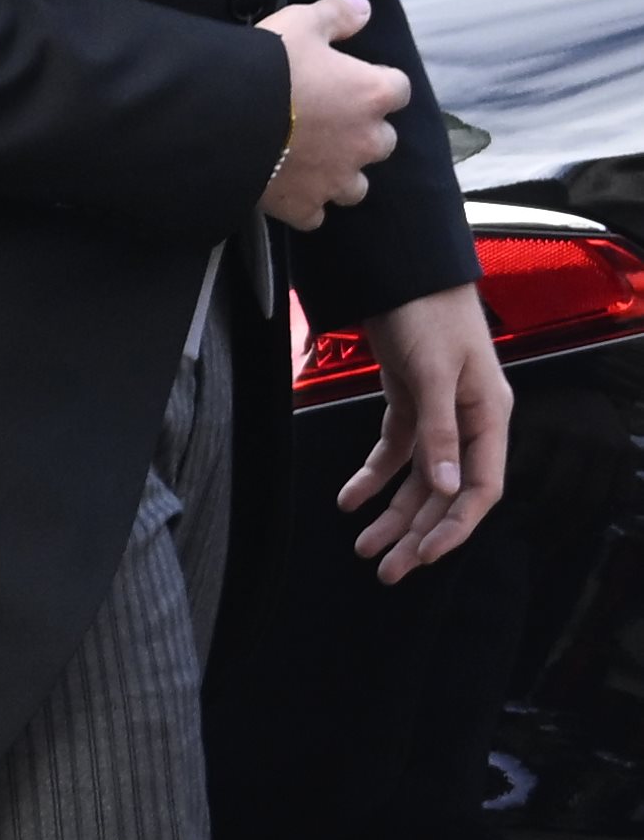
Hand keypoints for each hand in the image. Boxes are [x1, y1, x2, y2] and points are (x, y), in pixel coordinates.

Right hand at [256, 0, 409, 229]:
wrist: (226, 117)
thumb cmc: (269, 65)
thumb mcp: (301, 23)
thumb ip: (337, 15)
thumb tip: (364, 9)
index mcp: (371, 94)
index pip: (398, 89)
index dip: (376, 83)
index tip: (353, 79)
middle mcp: (365, 142)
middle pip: (382, 141)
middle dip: (363, 132)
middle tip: (329, 119)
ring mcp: (337, 180)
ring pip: (356, 185)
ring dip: (342, 173)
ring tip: (313, 160)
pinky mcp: (305, 207)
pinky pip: (316, 214)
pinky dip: (307, 204)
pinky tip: (289, 190)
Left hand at [339, 283, 510, 582]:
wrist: (403, 268)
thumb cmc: (428, 311)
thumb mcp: (435, 371)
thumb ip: (439, 430)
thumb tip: (446, 488)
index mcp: (489, 417)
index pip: (480, 489)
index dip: (454, 527)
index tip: (423, 556)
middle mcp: (468, 421)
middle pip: (446, 493)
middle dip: (418, 533)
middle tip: (387, 570)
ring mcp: (439, 413)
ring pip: (419, 479)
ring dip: (393, 514)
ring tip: (365, 547)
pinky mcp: (410, 401)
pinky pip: (395, 451)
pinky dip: (373, 476)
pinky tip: (350, 499)